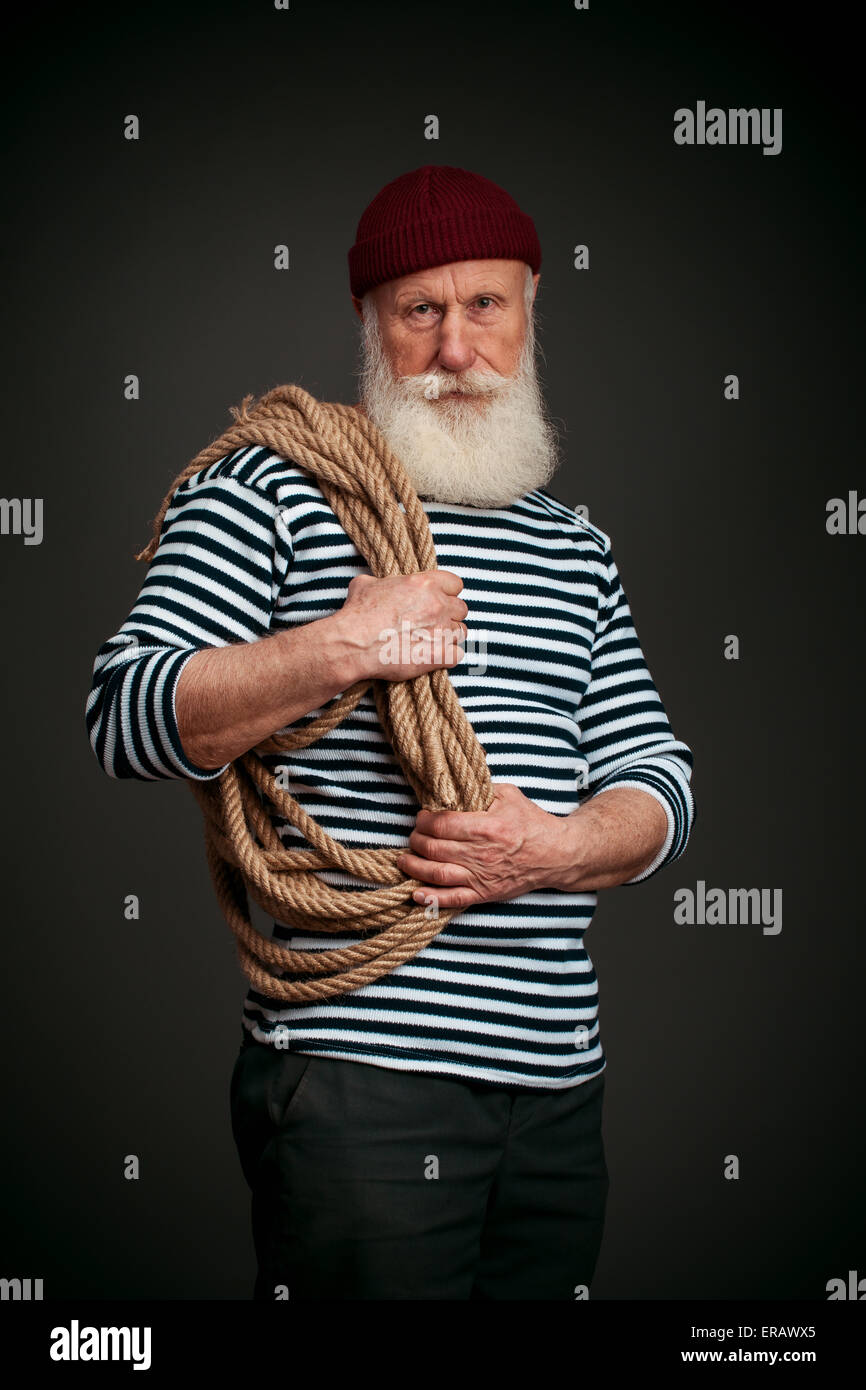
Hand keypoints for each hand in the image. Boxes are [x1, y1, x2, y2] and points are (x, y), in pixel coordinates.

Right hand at [334, 569, 468, 682]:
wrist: (353, 644)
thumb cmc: (357, 614)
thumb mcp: (366, 584)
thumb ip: (382, 582)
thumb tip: (378, 583)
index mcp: (424, 585)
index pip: (455, 584)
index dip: (448, 592)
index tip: (439, 599)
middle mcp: (437, 605)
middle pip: (461, 608)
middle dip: (450, 615)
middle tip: (434, 622)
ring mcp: (440, 631)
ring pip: (461, 632)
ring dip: (450, 636)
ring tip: (434, 640)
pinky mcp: (438, 656)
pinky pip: (457, 655)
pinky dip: (449, 657)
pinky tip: (436, 657)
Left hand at [394, 782, 559, 909]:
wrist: (556, 854)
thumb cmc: (532, 822)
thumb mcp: (509, 795)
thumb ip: (480, 789)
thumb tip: (453, 783)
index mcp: (486, 827)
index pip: (441, 824)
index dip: (424, 820)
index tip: (421, 817)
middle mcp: (481, 853)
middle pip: (434, 848)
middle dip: (416, 840)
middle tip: (413, 835)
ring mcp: (481, 876)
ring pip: (437, 873)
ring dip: (414, 866)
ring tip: (405, 859)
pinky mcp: (485, 894)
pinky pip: (453, 899)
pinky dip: (431, 898)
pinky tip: (415, 892)